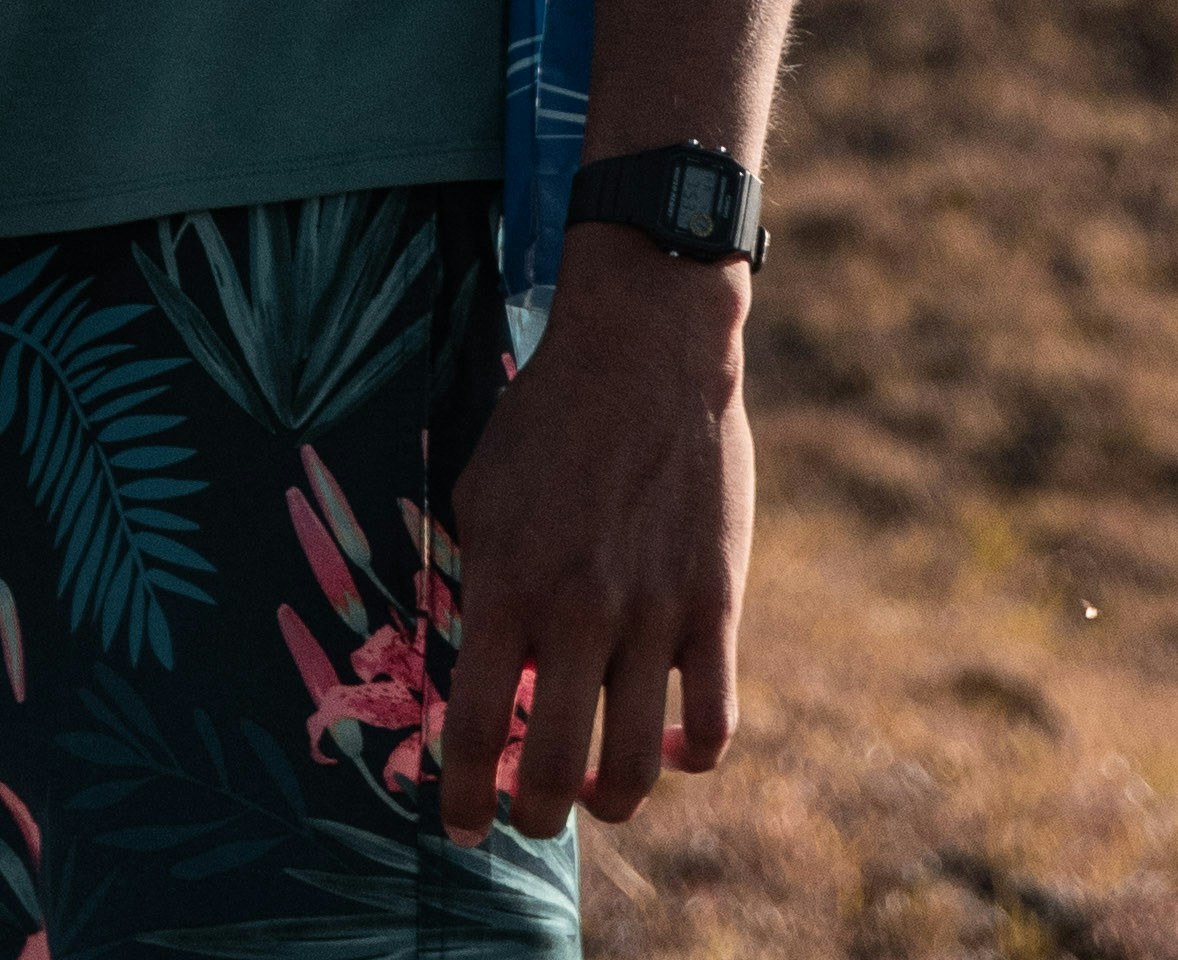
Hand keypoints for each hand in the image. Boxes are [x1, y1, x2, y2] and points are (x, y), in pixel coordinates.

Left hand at [435, 236, 752, 847]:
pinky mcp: (717, 606)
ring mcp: (654, 614)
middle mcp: (578, 612)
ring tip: (596, 794)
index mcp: (507, 584)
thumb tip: (482, 674)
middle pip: (555, 771)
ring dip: (610, 802)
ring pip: (637, 769)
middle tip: (530, 815)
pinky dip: (689, 758)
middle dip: (536, 816)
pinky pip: (713, 727)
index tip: (461, 827)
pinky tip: (669, 744)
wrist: (645, 350)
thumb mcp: (482, 495)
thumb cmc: (547, 419)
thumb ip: (482, 586)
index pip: (473, 728)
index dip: (461, 796)